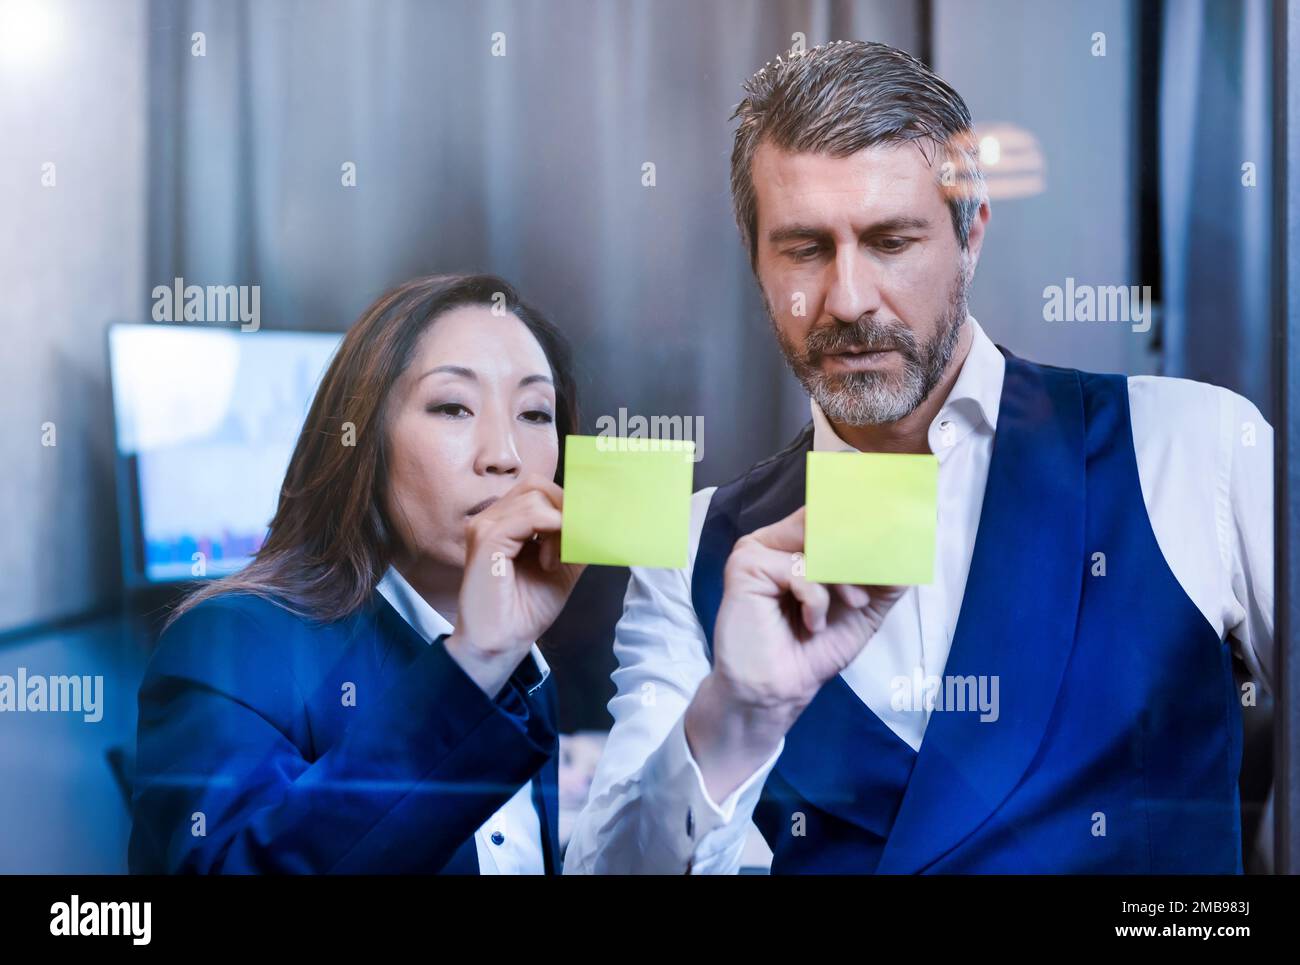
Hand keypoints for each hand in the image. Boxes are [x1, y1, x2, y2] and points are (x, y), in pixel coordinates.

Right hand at [445, 473, 584, 696]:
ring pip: (535, 497)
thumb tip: (603, 519)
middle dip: (564, 509)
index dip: (567, 504)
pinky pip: (528, 515)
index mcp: (506, 522)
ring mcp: (485, 526)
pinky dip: (550, 531)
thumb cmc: (525, 609)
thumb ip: (576, 540)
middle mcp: (492, 518)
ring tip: (555, 561)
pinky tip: (549, 560)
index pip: (540, 489)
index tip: (586, 530)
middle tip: (573, 543)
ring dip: (558, 526)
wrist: (501, 643)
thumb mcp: (563, 567)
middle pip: (537, 486)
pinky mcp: (486, 539)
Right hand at [685, 505, 905, 800]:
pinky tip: (811, 624)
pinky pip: (799, 569)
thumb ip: (885, 575)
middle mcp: (776, 540)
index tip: (901, 527)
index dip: (867, 520)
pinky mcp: (746, 565)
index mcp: (798, 544)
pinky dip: (816, 600)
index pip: (834, 514)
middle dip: (862, 550)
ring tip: (850, 605)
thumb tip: (914, 545)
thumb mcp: (863, 607)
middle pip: (828, 520)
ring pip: (818, 543)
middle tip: (879, 574)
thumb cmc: (814, 650)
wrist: (779, 690)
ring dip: (845, 577)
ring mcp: (758, 549)